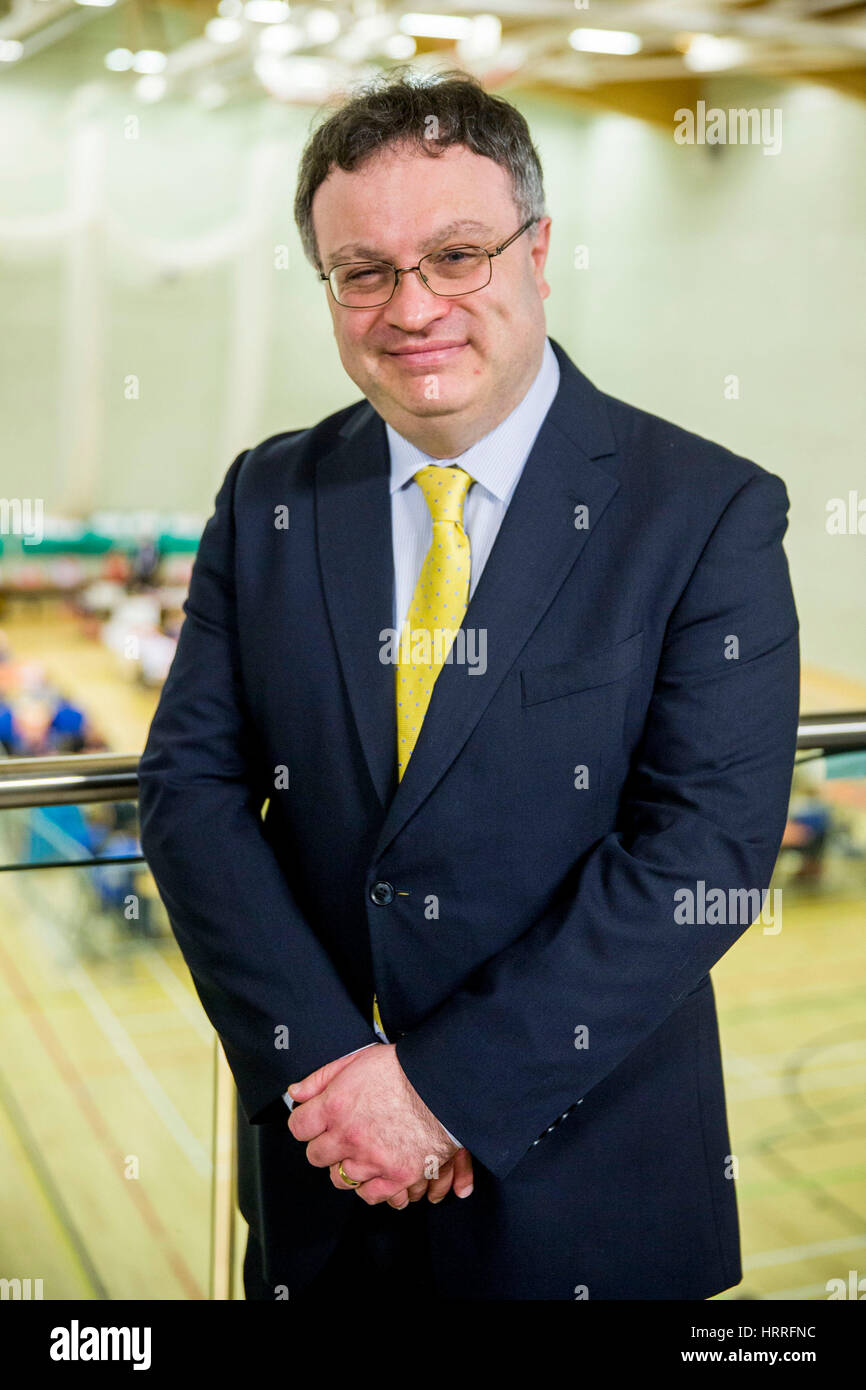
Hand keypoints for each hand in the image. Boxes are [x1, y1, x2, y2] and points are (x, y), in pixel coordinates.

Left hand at [287, 1043, 470, 1206]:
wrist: (445, 1086)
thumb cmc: (403, 1069)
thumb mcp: (357, 1061)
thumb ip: (321, 1078)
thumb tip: (295, 1093)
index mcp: (335, 1106)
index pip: (298, 1128)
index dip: (307, 1124)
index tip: (316, 1122)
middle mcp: (348, 1137)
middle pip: (316, 1156)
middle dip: (326, 1146)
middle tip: (342, 1136)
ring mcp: (371, 1160)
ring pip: (340, 1178)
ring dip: (347, 1166)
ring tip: (363, 1151)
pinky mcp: (396, 1177)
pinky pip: (369, 1195)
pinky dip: (370, 1185)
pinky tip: (377, 1170)